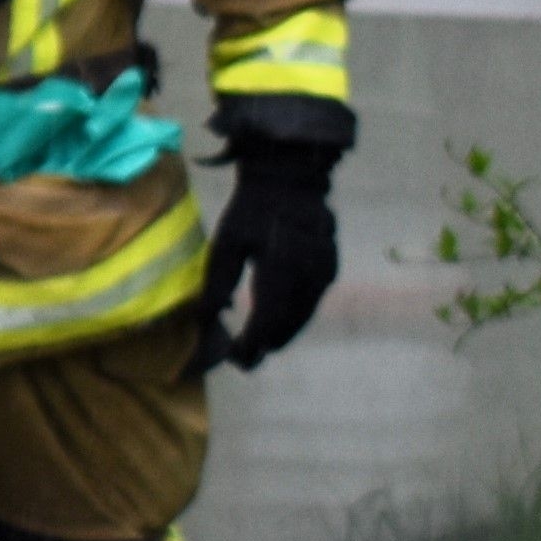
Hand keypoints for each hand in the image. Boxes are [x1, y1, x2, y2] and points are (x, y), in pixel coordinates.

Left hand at [191, 142, 339, 372]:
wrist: (290, 181)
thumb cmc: (250, 211)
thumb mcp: (226, 243)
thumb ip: (219, 282)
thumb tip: (211, 319)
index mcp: (281, 263)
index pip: (268, 316)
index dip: (252, 342)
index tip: (233, 357)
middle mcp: (309, 271)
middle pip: (287, 323)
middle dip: (263, 344)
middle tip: (241, 360)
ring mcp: (324, 271)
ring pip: (302, 317)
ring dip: (280, 335)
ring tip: (256, 347)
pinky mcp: (330, 269)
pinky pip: (311, 304)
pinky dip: (293, 319)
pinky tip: (275, 326)